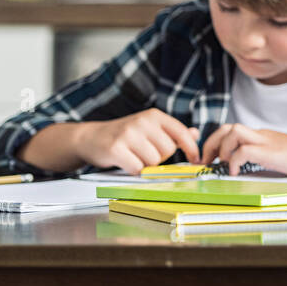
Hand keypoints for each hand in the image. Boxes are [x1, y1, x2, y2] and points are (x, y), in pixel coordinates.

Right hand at [75, 109, 200, 174]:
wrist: (90, 137)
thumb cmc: (124, 135)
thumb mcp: (149, 128)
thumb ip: (172, 132)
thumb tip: (195, 134)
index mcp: (154, 115)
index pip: (181, 132)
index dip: (191, 148)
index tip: (196, 159)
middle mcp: (142, 122)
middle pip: (168, 150)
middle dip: (160, 158)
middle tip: (145, 153)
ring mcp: (128, 134)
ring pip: (153, 161)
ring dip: (146, 165)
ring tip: (134, 156)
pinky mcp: (116, 148)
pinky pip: (137, 168)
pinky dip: (134, 170)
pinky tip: (126, 162)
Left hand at [200, 123, 286, 177]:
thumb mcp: (282, 156)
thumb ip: (267, 157)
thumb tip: (251, 168)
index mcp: (263, 136)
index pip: (231, 130)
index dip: (216, 142)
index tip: (211, 159)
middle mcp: (262, 135)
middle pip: (226, 127)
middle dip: (211, 144)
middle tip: (207, 162)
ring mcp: (267, 142)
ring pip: (233, 132)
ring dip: (223, 149)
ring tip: (226, 165)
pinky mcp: (272, 152)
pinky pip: (244, 151)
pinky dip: (235, 162)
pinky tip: (237, 173)